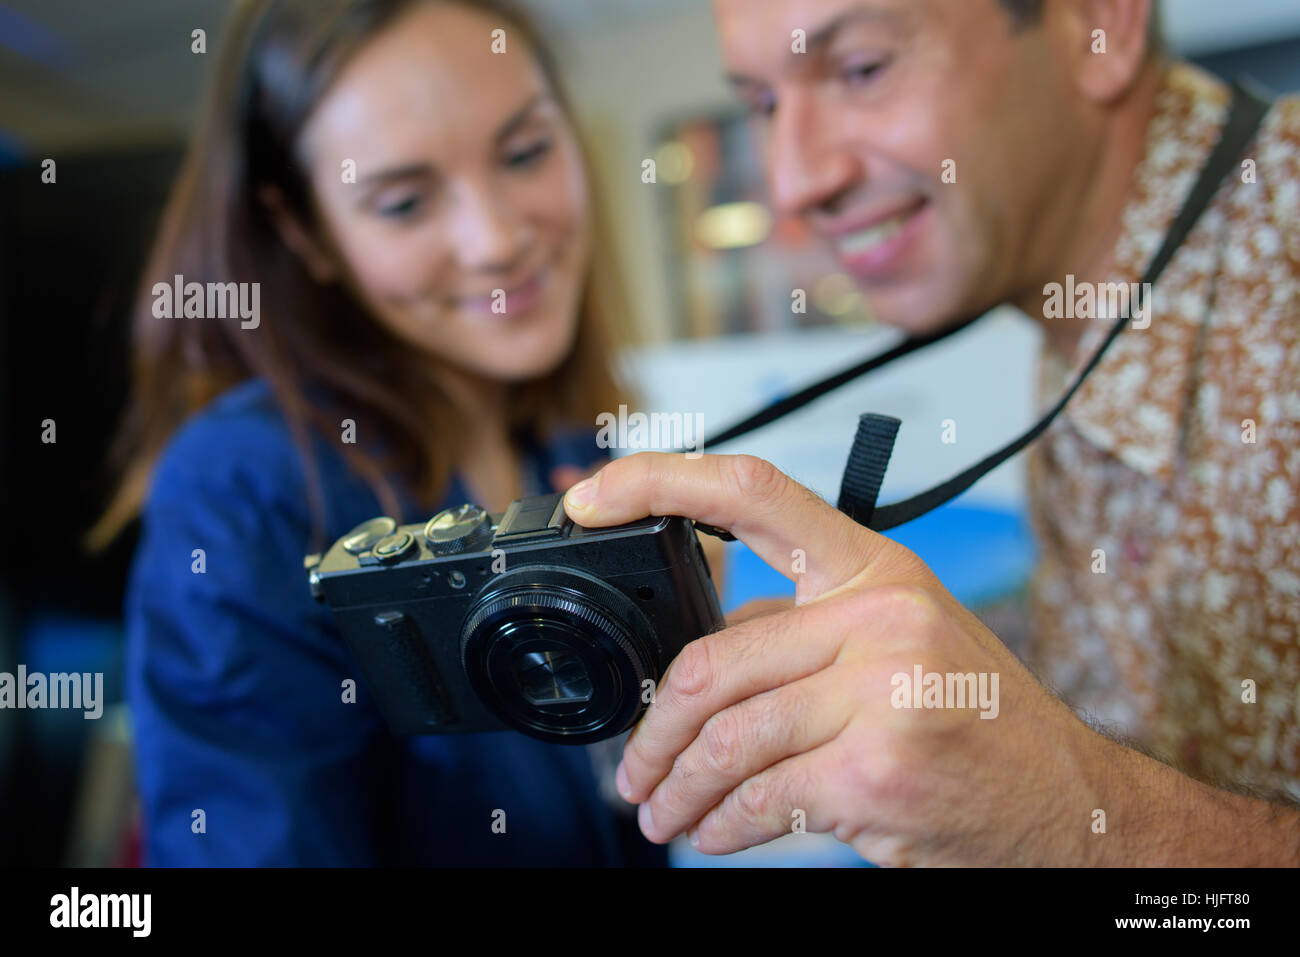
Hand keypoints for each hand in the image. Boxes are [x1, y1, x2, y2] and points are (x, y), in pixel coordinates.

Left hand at [563, 452, 1119, 865]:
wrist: (1069, 806)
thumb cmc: (979, 721)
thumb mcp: (905, 640)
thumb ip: (810, 629)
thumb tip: (699, 657)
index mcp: (877, 570)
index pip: (755, 493)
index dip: (659, 480)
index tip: (590, 491)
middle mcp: (881, 617)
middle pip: (711, 660)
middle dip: (652, 730)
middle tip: (632, 770)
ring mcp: (882, 694)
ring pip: (723, 738)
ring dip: (676, 788)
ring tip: (662, 813)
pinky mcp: (873, 772)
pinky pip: (756, 799)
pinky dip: (717, 825)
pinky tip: (712, 833)